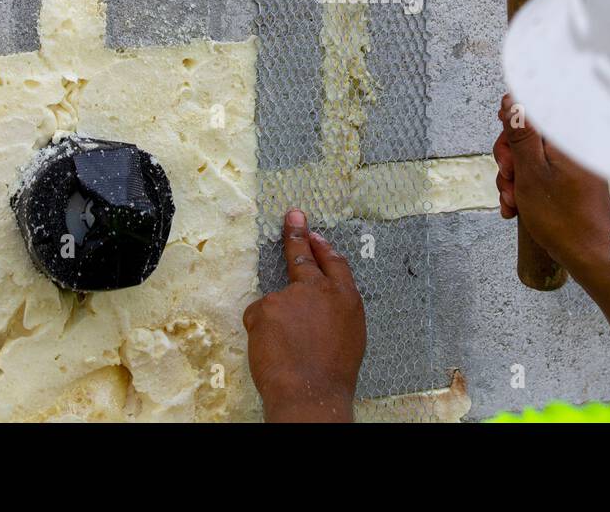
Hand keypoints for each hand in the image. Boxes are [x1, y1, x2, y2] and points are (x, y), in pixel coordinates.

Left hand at [243, 209, 365, 421]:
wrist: (310, 392)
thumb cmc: (333, 374)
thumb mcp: (351, 335)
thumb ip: (335, 310)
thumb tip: (320, 303)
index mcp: (346, 298)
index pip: (334, 263)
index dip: (323, 247)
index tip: (315, 235)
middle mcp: (319, 289)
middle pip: (303, 256)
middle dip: (297, 233)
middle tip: (293, 216)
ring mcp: (289, 296)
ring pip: (275, 303)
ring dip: (277, 323)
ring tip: (287, 350)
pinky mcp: (264, 307)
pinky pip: (258, 317)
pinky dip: (262, 332)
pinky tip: (273, 349)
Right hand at [493, 95, 609, 375]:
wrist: (591, 257)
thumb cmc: (562, 219)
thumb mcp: (530, 173)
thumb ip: (521, 134)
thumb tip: (512, 100)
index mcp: (566, 139)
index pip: (531, 114)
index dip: (510, 131)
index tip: (506, 154)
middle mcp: (572, 148)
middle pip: (528, 138)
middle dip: (509, 160)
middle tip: (508, 180)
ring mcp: (573, 166)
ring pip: (530, 160)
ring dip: (514, 180)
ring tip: (511, 202)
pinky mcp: (572, 183)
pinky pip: (541, 177)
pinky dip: (526, 190)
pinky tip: (517, 209)